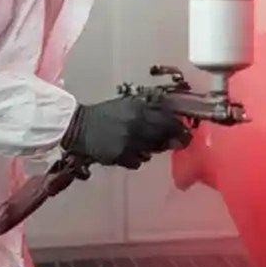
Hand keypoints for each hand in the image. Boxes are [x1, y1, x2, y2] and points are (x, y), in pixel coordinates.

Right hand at [61, 95, 190, 169]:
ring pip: (152, 150)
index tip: (187, 132)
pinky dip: (138, 158)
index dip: (180, 128)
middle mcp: (136, 126)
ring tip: (145, 144)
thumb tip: (172, 115)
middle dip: (172, 141)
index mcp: (139, 110)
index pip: (168, 120)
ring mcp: (128, 143)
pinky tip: (131, 152)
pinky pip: (138, 161)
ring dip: (153, 149)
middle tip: (177, 143)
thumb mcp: (127, 105)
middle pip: (164, 137)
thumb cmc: (105, 113)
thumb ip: (148, 108)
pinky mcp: (120, 156)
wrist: (79, 126)